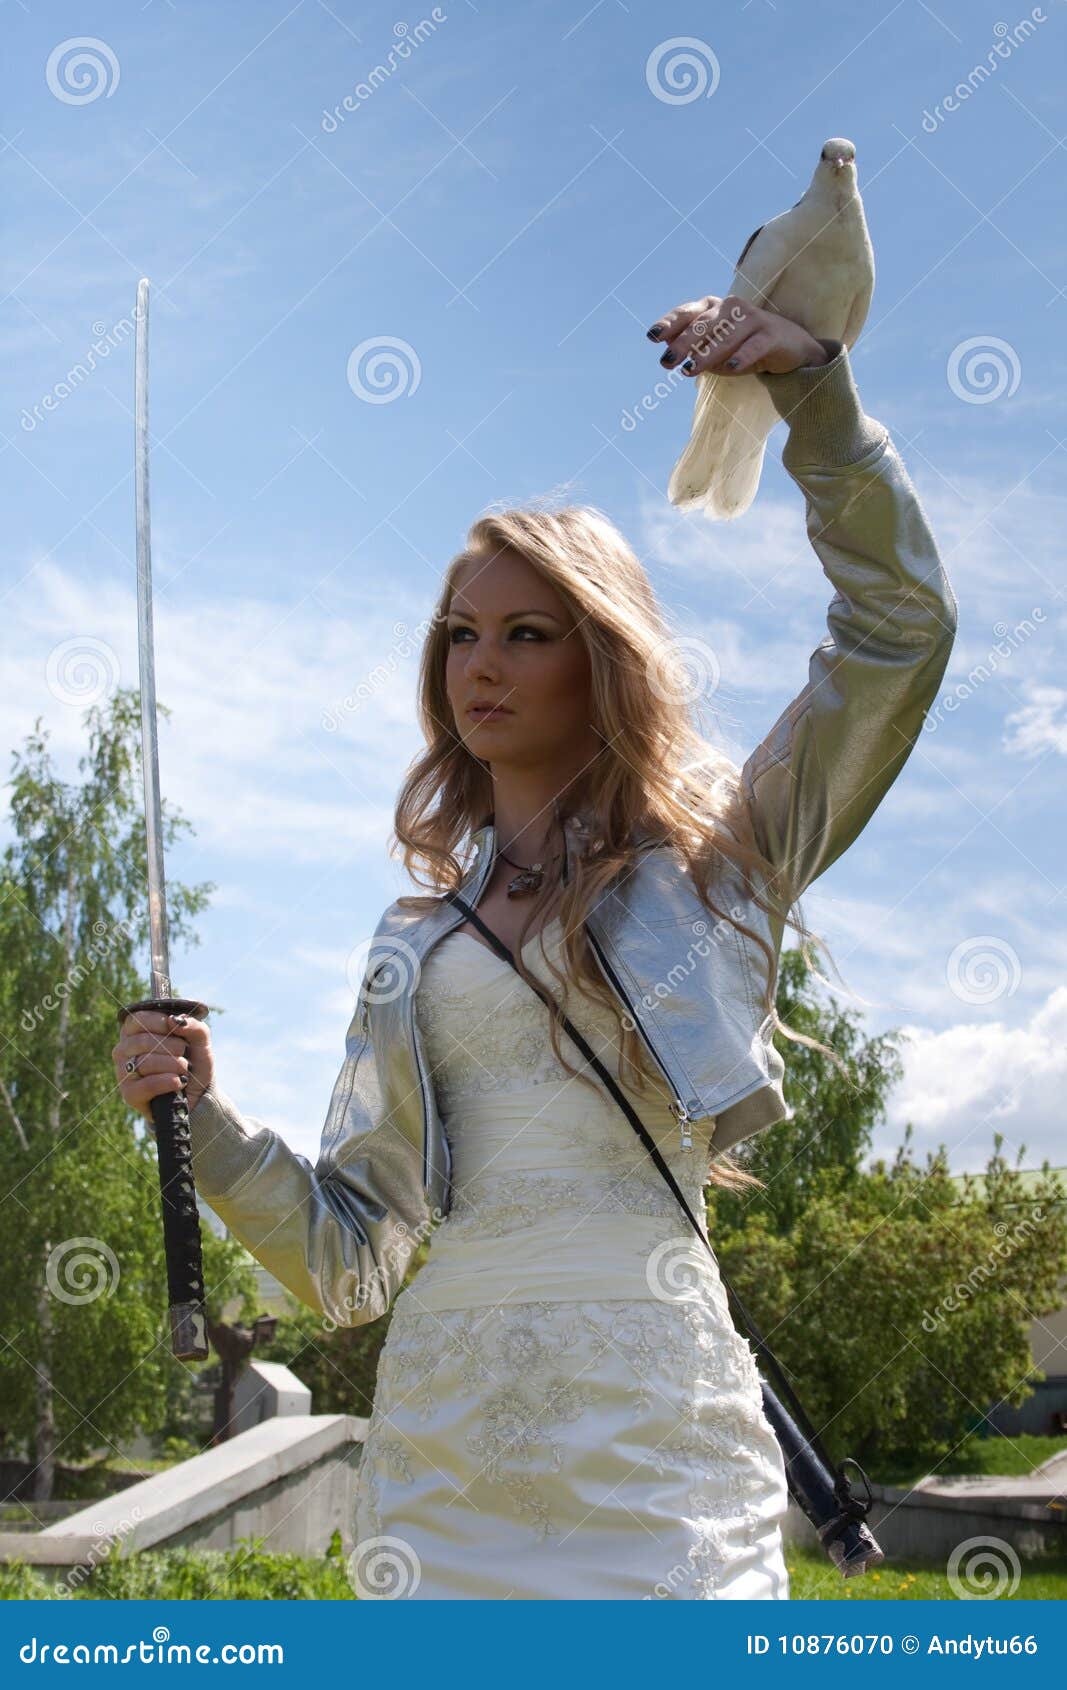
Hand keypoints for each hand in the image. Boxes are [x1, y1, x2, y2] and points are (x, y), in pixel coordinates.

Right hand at [112, 1006, 214, 1122]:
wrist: (199, 1093)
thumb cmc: (194, 1061)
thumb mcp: (200, 1040)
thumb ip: (192, 1025)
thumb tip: (174, 1020)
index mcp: (135, 1030)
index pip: (138, 1018)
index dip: (160, 1022)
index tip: (178, 1030)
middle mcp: (124, 1049)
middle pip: (143, 1041)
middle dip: (172, 1046)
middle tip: (184, 1053)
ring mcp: (123, 1072)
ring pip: (146, 1062)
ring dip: (173, 1065)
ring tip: (184, 1069)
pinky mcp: (130, 1093)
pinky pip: (148, 1084)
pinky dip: (168, 1082)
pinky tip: (179, 1082)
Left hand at [646, 295, 828, 376]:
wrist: (788, 347)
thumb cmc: (743, 346)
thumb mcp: (714, 348)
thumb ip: (692, 347)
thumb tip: (666, 350)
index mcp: (713, 308)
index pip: (687, 313)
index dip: (669, 324)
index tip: (653, 337)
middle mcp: (731, 307)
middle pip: (703, 324)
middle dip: (683, 343)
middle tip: (667, 363)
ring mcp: (752, 318)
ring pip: (725, 336)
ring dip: (706, 354)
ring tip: (690, 370)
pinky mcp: (771, 334)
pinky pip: (753, 346)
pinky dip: (742, 356)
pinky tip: (731, 366)